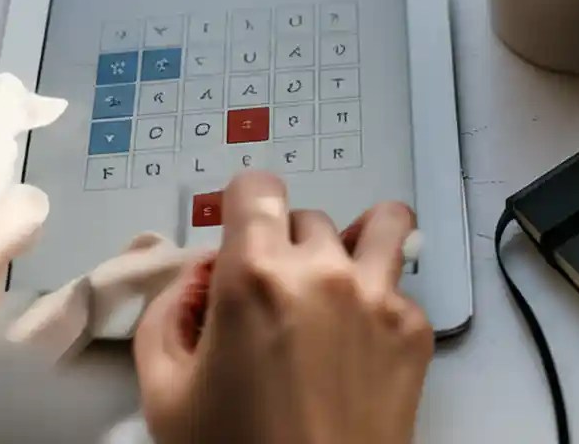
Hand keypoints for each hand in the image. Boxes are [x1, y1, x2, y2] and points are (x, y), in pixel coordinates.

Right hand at [134, 171, 432, 443]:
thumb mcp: (164, 392)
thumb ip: (168, 315)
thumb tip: (196, 279)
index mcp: (255, 277)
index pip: (257, 186)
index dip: (242, 205)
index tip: (239, 232)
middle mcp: (323, 273)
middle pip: (308, 216)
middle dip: (286, 245)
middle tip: (274, 296)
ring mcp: (378, 298)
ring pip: (383, 224)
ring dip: (357, 241)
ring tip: (340, 277)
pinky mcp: (414, 331)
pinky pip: (400, 287)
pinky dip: (378, 302)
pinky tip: (357, 343)